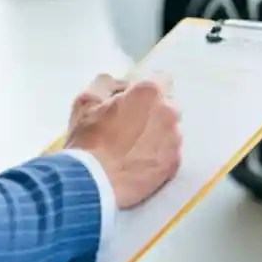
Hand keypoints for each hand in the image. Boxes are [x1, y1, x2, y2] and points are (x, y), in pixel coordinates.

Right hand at [66, 75, 181, 208]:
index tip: (135, 101)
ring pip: (170, 131)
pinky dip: (158, 156)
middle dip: (152, 113)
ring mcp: (175, 139)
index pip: (162, 79)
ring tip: (133, 149)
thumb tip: (121, 86)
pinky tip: (139, 163)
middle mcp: (169, 112)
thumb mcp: (86, 100)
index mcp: (149, 92)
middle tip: (130, 127)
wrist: (92, 182)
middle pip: (167, 107)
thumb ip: (107, 84)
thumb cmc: (87, 139)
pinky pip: (170, 153)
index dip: (146, 91)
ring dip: (157, 135)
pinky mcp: (174, 163)